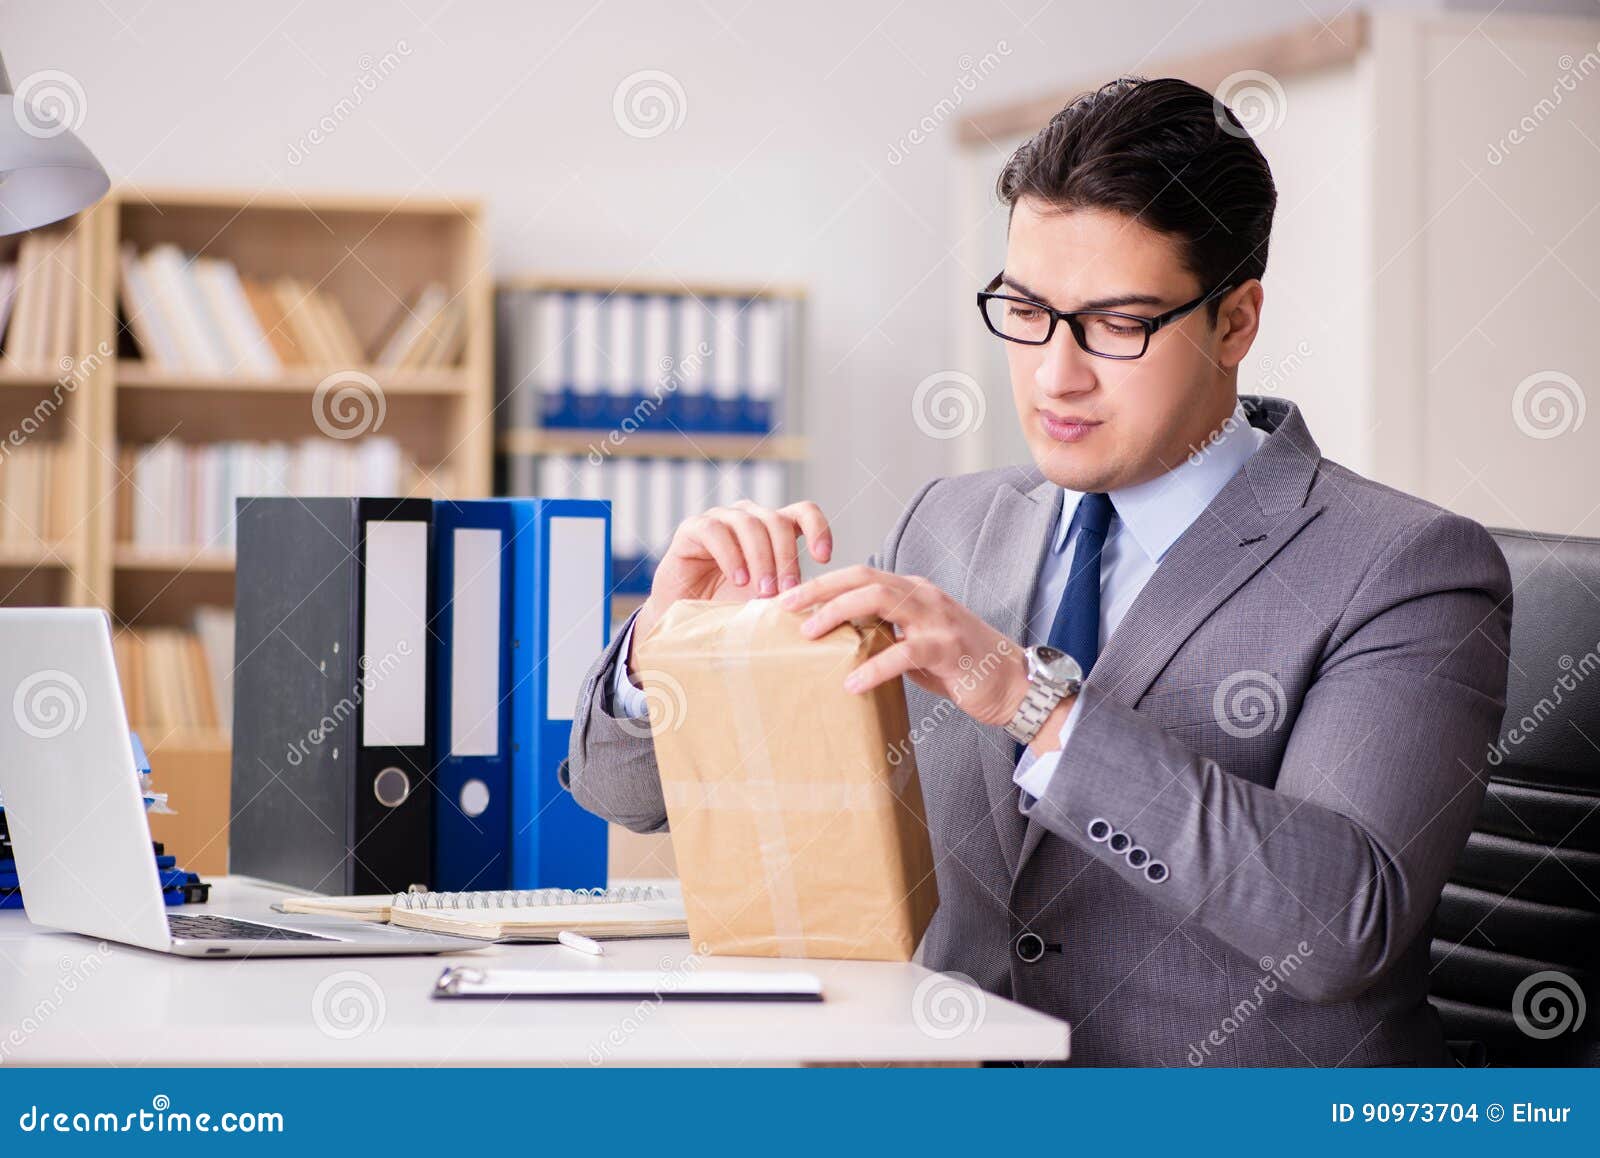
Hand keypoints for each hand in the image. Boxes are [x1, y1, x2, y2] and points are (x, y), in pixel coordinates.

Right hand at [629, 500, 832, 673]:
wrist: (685, 621)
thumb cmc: (730, 608)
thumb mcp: (767, 600)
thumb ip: (790, 592)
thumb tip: (823, 602)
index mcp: (772, 529)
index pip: (803, 512)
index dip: (818, 528)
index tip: (824, 558)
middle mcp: (748, 517)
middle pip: (778, 521)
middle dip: (786, 558)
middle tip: (786, 593)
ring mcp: (720, 519)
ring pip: (750, 524)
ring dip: (761, 559)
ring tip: (762, 592)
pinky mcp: (692, 528)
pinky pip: (715, 530)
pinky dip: (731, 555)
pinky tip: (738, 579)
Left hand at [778, 565, 1030, 727]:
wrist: (1013, 683)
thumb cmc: (959, 664)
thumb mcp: (915, 642)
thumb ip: (884, 633)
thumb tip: (838, 639)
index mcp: (913, 591)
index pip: (860, 576)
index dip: (822, 583)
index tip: (788, 598)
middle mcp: (924, 596)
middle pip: (864, 580)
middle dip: (821, 591)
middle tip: (786, 608)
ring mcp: (939, 619)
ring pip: (881, 602)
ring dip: (840, 615)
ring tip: (810, 635)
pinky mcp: (949, 649)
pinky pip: (905, 653)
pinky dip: (874, 667)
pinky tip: (852, 683)